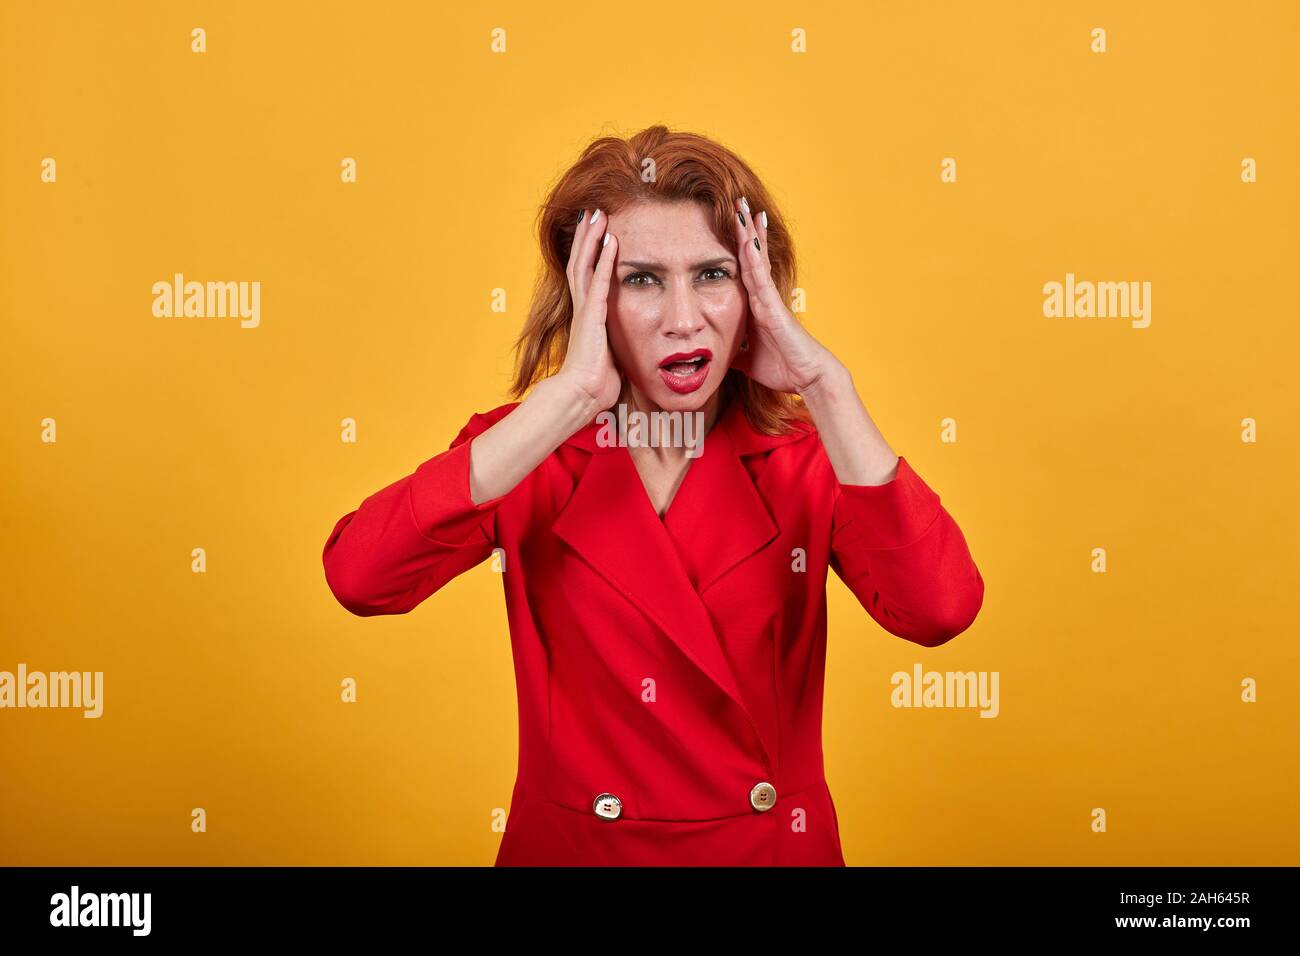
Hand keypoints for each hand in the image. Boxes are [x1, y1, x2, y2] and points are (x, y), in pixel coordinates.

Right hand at [553, 208, 621, 410]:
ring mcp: (585, 310)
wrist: (580, 395)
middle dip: (587, 236)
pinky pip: (600, 282)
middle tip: (594, 211)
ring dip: (592, 238)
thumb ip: (616, 344)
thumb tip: (626, 348)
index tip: (598, 232)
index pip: (587, 275)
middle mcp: (583, 307)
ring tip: (598, 214)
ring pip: (584, 264)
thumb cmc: (595, 383)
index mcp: (588, 315)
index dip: (591, 252)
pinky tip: (611, 241)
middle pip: (581, 261)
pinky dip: (605, 260)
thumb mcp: (610, 356)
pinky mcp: (592, 316)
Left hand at [729, 197, 838, 394]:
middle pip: (750, 256)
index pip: (744, 270)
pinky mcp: (773, 308)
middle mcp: (763, 297)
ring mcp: (769, 299)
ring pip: (756, 260)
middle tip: (737, 202)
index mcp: (756, 306)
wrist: (808, 377)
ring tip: (744, 208)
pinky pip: (761, 278)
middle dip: (744, 230)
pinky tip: (748, 240)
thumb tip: (713, 356)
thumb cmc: (783, 367)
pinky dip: (754, 259)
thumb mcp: (747, 360)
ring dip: (749, 234)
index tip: (731, 224)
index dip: (738, 247)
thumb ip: (732, 352)